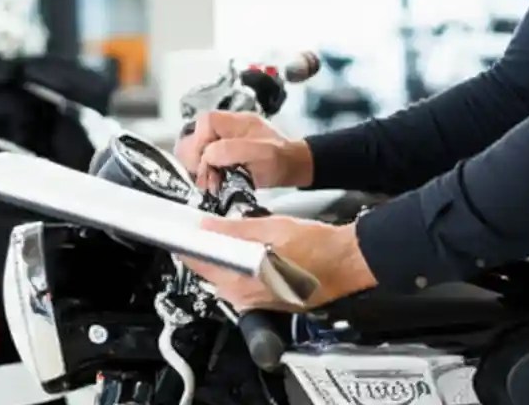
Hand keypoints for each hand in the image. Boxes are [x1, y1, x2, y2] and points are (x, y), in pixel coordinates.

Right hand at [173, 111, 313, 191]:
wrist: (293, 168)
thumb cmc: (282, 160)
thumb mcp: (263, 153)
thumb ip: (233, 150)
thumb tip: (207, 155)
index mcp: (236, 121)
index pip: (205, 122)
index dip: (201, 142)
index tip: (206, 163)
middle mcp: (226, 129)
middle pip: (194, 135)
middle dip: (195, 158)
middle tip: (205, 177)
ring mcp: (222, 142)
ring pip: (194, 150)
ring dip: (197, 168)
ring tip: (209, 183)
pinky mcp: (221, 157)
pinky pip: (201, 162)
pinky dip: (203, 174)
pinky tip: (212, 184)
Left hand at [181, 215, 376, 311]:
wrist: (347, 264)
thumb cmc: (319, 249)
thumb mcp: (272, 228)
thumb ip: (235, 229)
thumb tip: (208, 226)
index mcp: (243, 280)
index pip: (199, 264)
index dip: (188, 245)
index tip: (181, 231)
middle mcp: (246, 297)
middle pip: (210, 272)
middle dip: (207, 250)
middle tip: (208, 226)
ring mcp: (255, 303)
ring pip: (225, 277)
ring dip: (224, 257)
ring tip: (235, 236)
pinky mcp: (265, 302)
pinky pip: (241, 284)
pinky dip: (240, 267)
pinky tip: (253, 251)